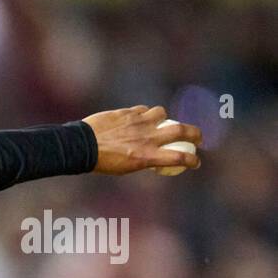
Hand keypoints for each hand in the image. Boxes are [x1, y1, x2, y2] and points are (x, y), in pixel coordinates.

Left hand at [81, 105, 201, 174]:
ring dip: (163, 118)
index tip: (196, 161)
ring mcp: (139, 123)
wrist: (81, 147)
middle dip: (195, 133)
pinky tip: (139, 118)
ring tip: (158, 123)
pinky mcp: (129, 112)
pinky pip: (144, 109)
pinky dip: (145, 114)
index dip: (192, 160)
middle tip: (197, 137)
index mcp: (147, 156)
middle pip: (181, 130)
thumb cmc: (102, 162)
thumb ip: (145, 159)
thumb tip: (157, 156)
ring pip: (162, 113)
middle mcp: (147, 138)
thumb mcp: (127, 168)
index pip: (179, 157)